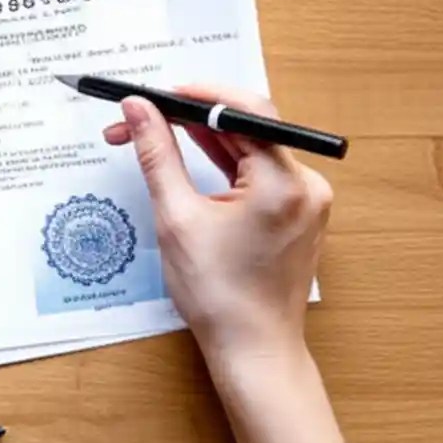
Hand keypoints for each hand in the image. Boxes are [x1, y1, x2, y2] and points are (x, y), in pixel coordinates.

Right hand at [101, 85, 331, 368]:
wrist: (252, 349)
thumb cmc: (219, 296)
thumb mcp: (177, 218)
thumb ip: (157, 155)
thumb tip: (137, 111)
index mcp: (282, 183)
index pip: (243, 109)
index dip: (196, 94)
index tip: (156, 94)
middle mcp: (305, 184)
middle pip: (245, 125)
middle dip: (188, 119)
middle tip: (139, 120)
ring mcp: (305, 199)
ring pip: (249, 148)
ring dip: (202, 141)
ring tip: (153, 140)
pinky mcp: (296, 213)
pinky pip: (258, 172)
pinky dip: (223, 165)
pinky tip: (188, 166)